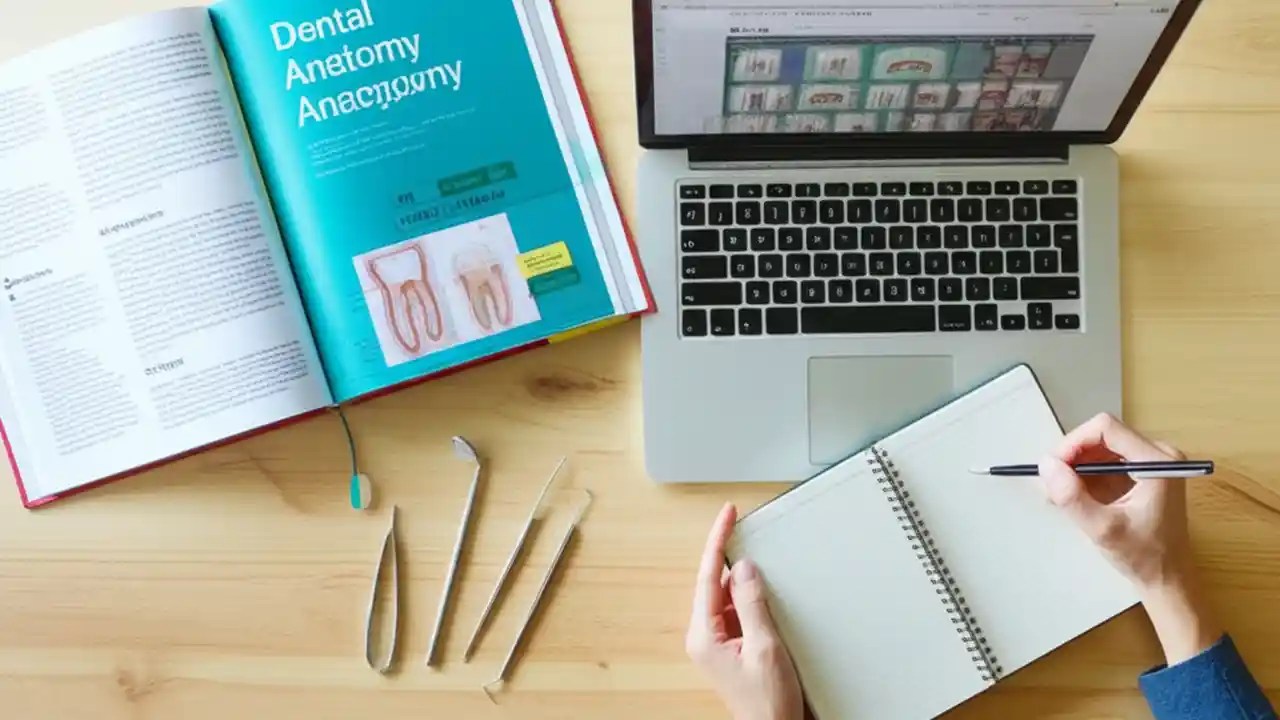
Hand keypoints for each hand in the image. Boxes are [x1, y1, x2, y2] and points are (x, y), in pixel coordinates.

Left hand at [686, 503, 804, 719]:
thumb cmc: (768, 703)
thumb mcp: (765, 647)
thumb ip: (752, 604)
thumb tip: (744, 567)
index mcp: (704, 635)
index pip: (709, 575)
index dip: (718, 540)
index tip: (727, 515)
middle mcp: (704, 637)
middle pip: (715, 582)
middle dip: (728, 553)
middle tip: (739, 523)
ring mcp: (716, 643)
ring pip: (726, 596)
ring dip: (742, 578)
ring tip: (758, 557)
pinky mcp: (729, 648)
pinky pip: (736, 611)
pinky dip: (748, 597)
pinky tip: (763, 590)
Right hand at [1038, 413, 1220, 663]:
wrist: (1168, 580)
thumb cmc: (1143, 556)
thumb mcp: (1103, 529)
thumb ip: (1072, 496)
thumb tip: (1045, 464)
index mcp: (1157, 461)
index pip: (1105, 429)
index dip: (1073, 442)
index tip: (1054, 468)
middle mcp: (1158, 454)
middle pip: (1103, 436)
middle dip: (1072, 456)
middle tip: (1052, 484)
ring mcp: (1152, 463)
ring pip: (1102, 447)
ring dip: (1077, 466)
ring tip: (1060, 492)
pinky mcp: (1144, 474)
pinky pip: (1107, 461)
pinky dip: (1087, 475)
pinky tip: (1075, 495)